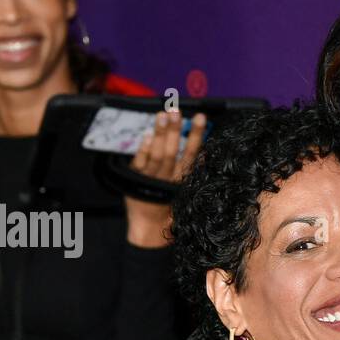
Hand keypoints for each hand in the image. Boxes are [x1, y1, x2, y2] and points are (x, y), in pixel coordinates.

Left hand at [123, 110, 206, 247]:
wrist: (149, 229)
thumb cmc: (169, 210)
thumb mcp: (186, 193)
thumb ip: (193, 174)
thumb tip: (204, 154)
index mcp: (181, 181)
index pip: (191, 155)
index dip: (195, 136)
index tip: (200, 118)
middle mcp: (166, 179)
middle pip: (171, 152)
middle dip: (174, 130)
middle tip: (176, 110)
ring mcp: (149, 178)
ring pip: (155, 154)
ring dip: (159, 134)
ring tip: (162, 114)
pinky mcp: (134, 179)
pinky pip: (139, 162)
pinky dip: (143, 148)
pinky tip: (146, 134)